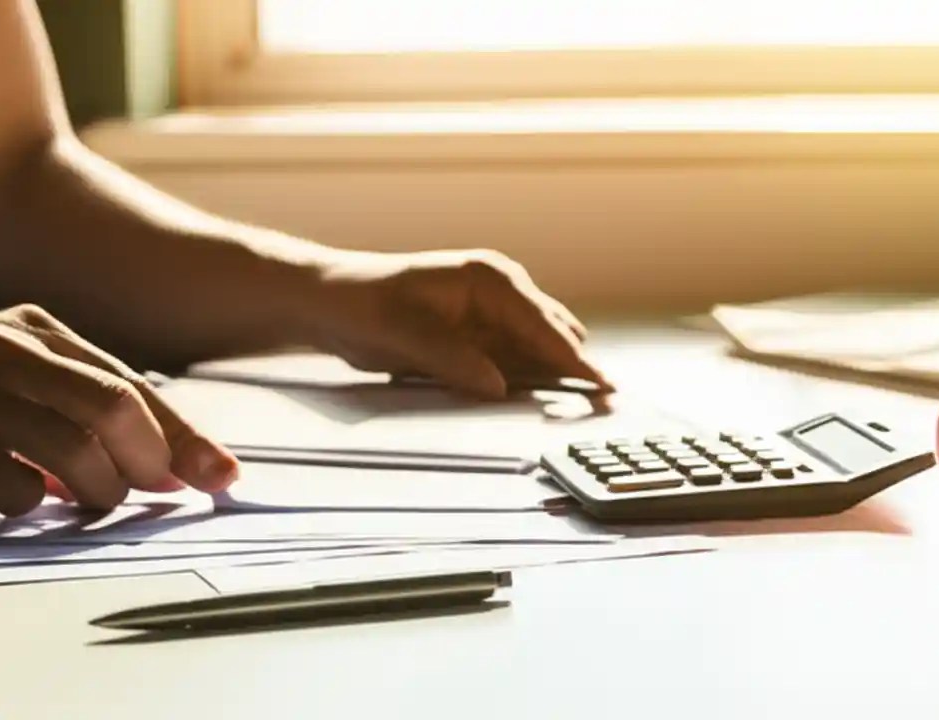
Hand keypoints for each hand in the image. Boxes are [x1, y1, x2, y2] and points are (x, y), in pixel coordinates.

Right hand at [0, 304, 237, 515]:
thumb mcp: (4, 370)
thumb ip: (75, 398)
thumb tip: (159, 455)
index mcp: (33, 327)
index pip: (130, 383)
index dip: (184, 434)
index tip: (222, 474)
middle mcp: (6, 350)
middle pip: (117, 408)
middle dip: (153, 461)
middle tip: (155, 492)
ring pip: (80, 454)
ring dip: (99, 491)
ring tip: (85, 498)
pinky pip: (23, 493)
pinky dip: (35, 508)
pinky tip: (12, 496)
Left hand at [313, 249, 612, 398]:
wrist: (332, 301)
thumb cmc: (363, 304)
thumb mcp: (402, 333)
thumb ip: (452, 358)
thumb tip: (498, 385)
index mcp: (489, 279)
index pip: (544, 324)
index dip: (574, 359)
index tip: (603, 385)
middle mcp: (500, 291)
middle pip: (553, 334)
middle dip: (577, 367)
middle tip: (607, 404)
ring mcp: (492, 314)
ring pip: (539, 349)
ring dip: (558, 376)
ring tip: (589, 407)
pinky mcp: (480, 336)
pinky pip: (517, 361)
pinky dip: (532, 379)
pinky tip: (547, 401)